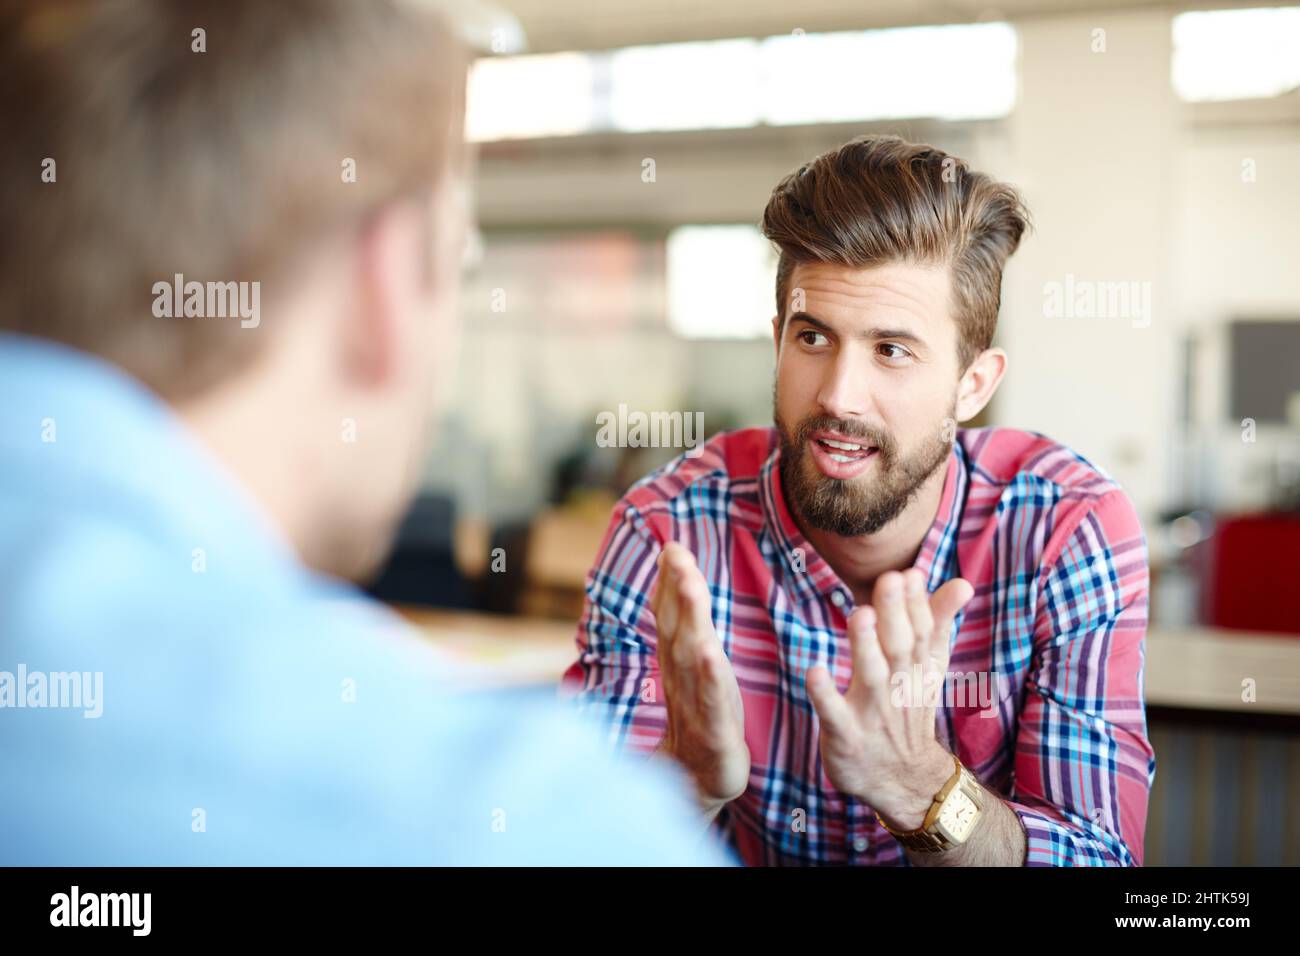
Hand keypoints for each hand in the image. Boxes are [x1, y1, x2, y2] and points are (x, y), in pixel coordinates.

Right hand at [651, 541, 749, 811]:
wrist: (698, 782)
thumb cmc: (702, 718)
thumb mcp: (694, 668)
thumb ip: (685, 625)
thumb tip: (677, 579)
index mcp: (679, 663)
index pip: (670, 617)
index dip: (669, 583)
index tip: (671, 546)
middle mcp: (682, 679)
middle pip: (677, 629)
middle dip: (677, 589)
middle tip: (676, 553)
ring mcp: (695, 705)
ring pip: (691, 656)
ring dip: (690, 619)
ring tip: (690, 585)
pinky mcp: (714, 732)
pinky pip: (710, 700)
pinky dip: (708, 675)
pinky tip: (709, 652)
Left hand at [806, 568, 973, 829]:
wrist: (905, 781)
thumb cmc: (908, 711)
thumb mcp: (929, 669)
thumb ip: (939, 623)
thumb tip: (962, 582)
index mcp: (917, 670)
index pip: (920, 632)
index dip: (916, 603)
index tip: (910, 573)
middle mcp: (898, 688)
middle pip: (899, 647)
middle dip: (895, 614)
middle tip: (889, 579)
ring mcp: (871, 713)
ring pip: (871, 675)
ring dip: (865, 645)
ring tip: (860, 614)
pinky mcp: (845, 735)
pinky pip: (834, 714)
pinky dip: (825, 694)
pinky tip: (815, 672)